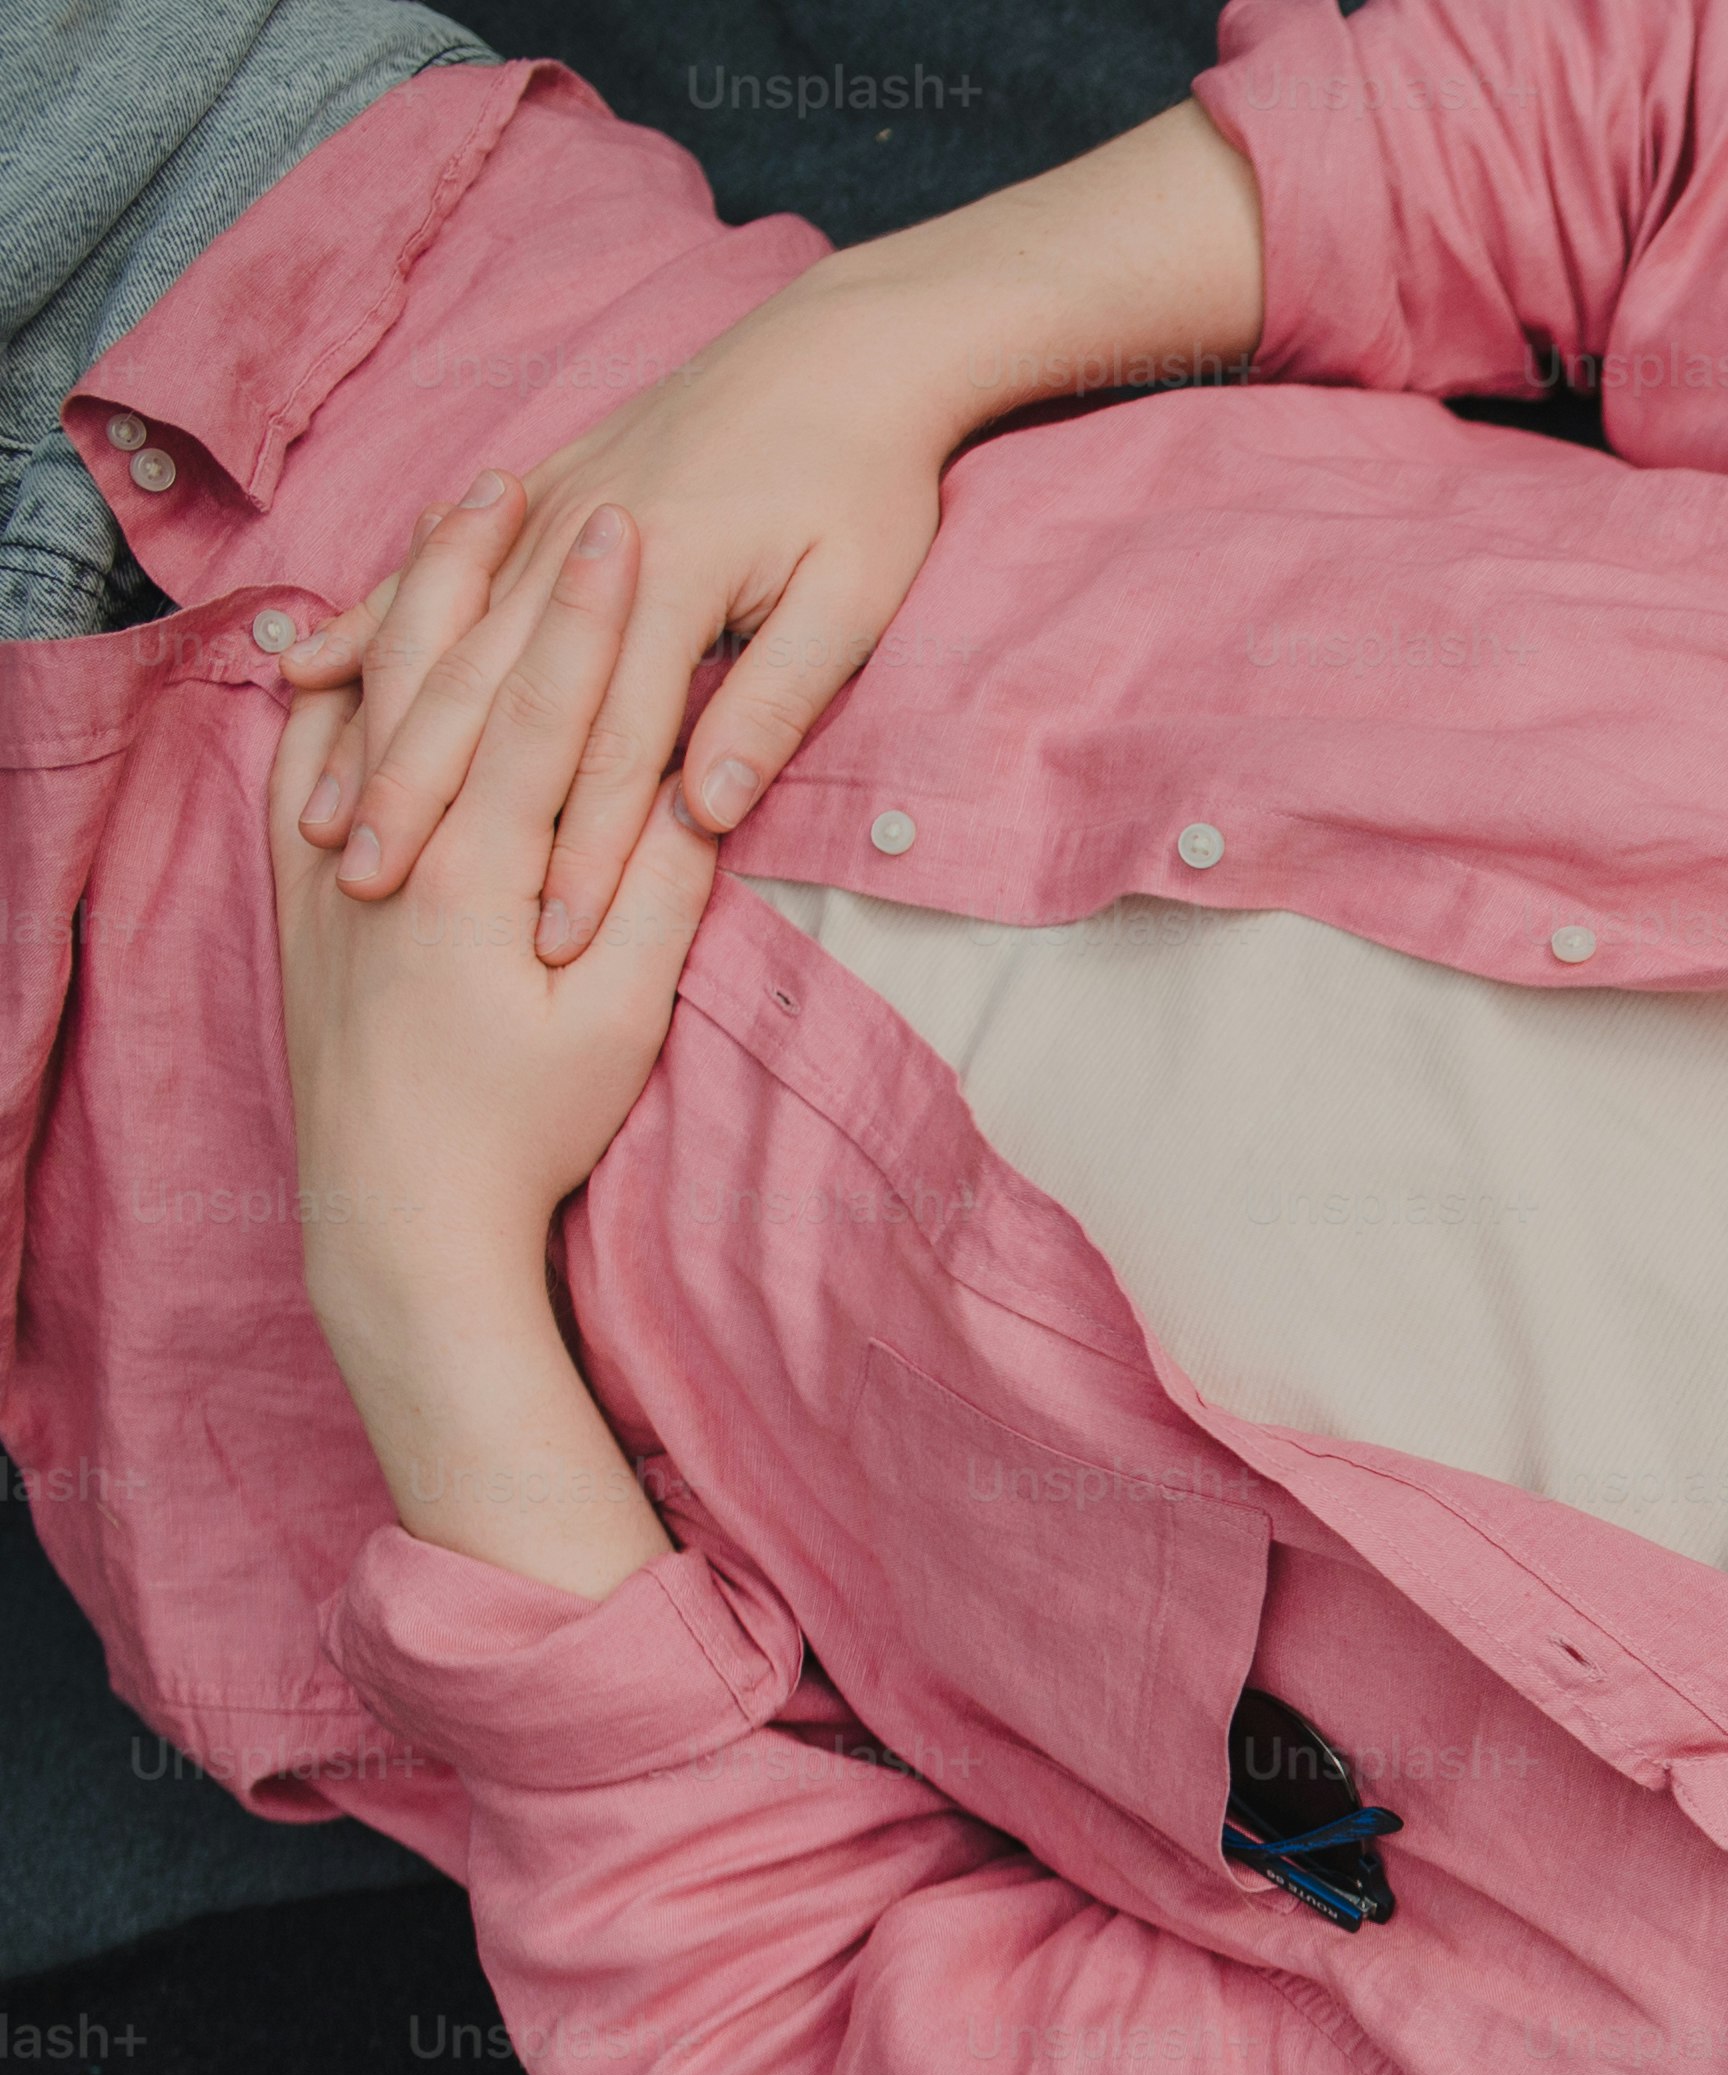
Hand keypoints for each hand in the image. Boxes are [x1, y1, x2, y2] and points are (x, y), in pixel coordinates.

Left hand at [270, 499, 723, 1284]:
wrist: (397, 1216)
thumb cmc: (529, 1130)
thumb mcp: (620, 1024)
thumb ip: (658, 899)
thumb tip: (699, 794)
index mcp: (486, 876)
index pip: (547, 710)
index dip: (588, 616)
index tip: (622, 527)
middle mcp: (396, 846)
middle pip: (450, 674)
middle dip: (493, 572)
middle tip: (529, 478)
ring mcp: (331, 864)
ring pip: (373, 696)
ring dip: (414, 603)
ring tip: (450, 522)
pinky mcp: (299, 891)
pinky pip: (304, 754)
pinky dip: (333, 682)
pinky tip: (346, 634)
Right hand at [286, 256, 961, 959]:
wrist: (841, 352)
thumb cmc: (866, 485)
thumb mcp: (854, 598)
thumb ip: (777, 701)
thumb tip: (708, 810)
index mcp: (671, 580)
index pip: (617, 748)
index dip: (585, 853)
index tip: (553, 942)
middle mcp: (587, 541)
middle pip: (495, 697)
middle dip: (440, 805)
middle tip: (388, 898)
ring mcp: (549, 506)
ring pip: (443, 639)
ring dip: (384, 735)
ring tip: (336, 823)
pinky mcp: (539, 486)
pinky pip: (432, 568)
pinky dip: (367, 622)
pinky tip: (306, 674)